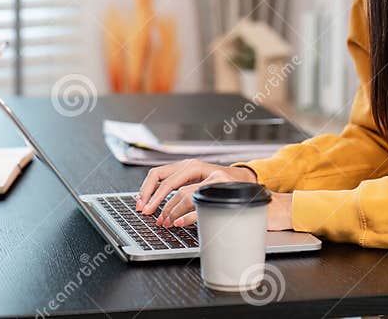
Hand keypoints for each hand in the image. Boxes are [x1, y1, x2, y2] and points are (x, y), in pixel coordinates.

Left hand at [135, 159, 257, 226]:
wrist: (248, 184)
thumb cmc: (219, 186)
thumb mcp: (197, 182)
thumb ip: (180, 188)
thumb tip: (153, 203)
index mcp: (186, 165)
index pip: (157, 174)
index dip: (146, 190)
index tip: (139, 205)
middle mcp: (196, 166)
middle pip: (166, 182)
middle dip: (154, 201)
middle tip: (147, 214)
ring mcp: (208, 175)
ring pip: (182, 193)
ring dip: (170, 210)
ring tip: (165, 222)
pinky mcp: (221, 185)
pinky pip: (198, 201)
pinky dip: (186, 215)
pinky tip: (179, 222)